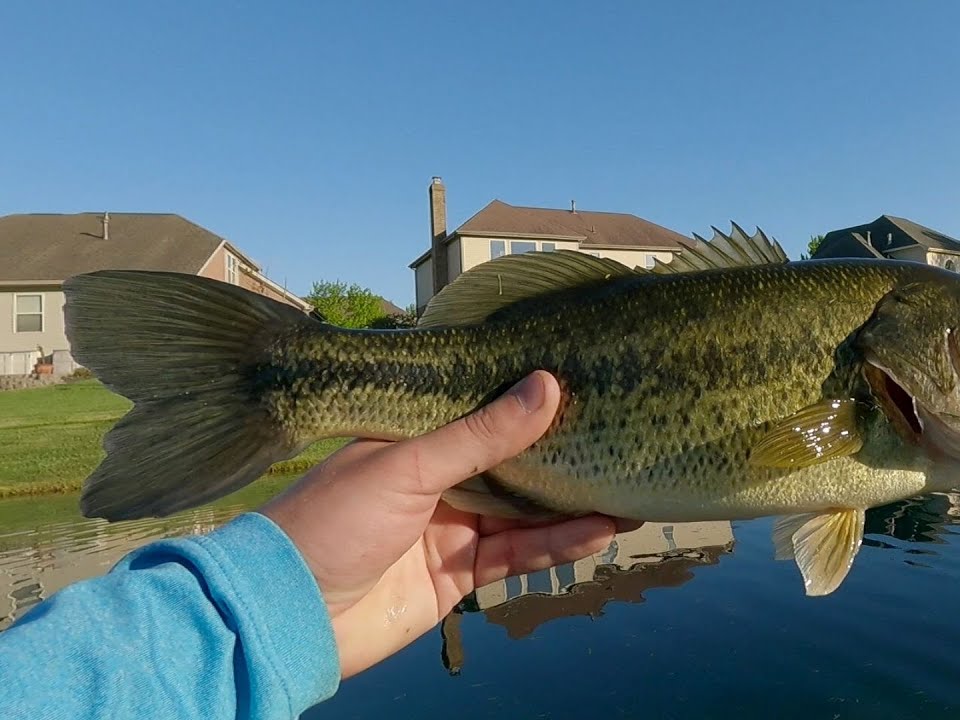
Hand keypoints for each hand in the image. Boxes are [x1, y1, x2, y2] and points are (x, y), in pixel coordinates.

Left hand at [261, 371, 624, 677]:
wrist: (286, 616)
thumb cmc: (330, 523)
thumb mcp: (407, 467)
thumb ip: (480, 435)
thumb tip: (546, 386)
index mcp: (413, 436)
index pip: (481, 407)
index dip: (528, 397)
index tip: (582, 380)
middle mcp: (436, 476)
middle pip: (511, 459)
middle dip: (561, 451)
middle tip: (620, 434)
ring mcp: (450, 526)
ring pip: (524, 510)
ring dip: (572, 503)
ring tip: (627, 489)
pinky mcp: (459, 574)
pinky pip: (519, 554)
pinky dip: (559, 544)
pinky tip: (599, 530)